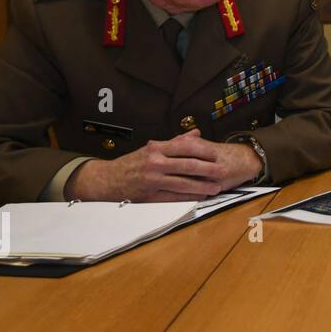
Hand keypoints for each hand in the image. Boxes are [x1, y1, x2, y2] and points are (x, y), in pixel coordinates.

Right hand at [67, 129, 259, 201]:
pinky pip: (174, 198)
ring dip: (202, 186)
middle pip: (188, 166)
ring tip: (216, 188)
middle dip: (209, 169)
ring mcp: (152, 181)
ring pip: (183, 184)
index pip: (185, 147)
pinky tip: (200, 197)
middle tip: (223, 172)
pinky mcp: (150, 196)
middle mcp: (155, 163)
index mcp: (156, 149)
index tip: (217, 154)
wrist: (107, 181)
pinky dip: (189, 198)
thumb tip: (197, 133)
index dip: (204, 151)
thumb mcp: (152, 148)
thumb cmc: (132, 163)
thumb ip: (175, 141)